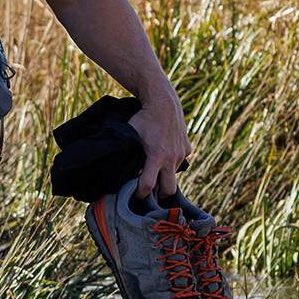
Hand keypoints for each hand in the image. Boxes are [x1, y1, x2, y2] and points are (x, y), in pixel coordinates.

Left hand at [131, 84, 190, 200]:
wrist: (164, 103)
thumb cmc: (143, 118)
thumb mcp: (130, 134)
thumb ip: (124, 151)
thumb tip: (111, 167)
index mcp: (156, 155)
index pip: (149, 185)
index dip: (141, 194)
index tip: (135, 195)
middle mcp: (171, 157)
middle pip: (168, 190)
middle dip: (159, 195)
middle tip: (150, 193)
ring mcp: (181, 154)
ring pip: (174, 175)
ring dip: (165, 176)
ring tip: (155, 170)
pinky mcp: (187, 149)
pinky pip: (179, 162)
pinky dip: (172, 163)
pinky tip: (163, 154)